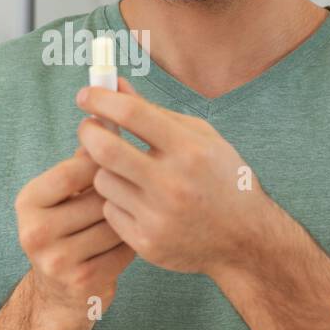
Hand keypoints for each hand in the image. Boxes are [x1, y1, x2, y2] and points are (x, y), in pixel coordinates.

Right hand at [13, 150, 136, 325]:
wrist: (59, 294)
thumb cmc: (68, 229)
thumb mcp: (64, 194)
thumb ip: (83, 160)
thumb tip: (108, 117)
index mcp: (28, 202)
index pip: (72, 171)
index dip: (103, 161)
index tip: (122, 155)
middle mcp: (35, 231)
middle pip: (98, 197)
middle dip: (121, 191)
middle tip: (137, 186)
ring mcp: (57, 260)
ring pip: (114, 223)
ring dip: (131, 216)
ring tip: (137, 210)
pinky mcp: (82, 281)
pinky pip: (123, 249)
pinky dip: (133, 241)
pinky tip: (134, 236)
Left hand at [75, 77, 279, 276]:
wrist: (244, 241)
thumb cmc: (221, 179)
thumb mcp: (200, 138)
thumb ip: (155, 112)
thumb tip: (115, 85)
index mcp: (190, 150)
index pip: (132, 113)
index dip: (101, 99)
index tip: (85, 95)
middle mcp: (173, 184)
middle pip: (105, 149)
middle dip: (88, 131)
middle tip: (88, 127)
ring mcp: (158, 217)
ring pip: (102, 181)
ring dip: (105, 171)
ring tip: (126, 172)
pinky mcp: (147, 243)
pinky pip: (109, 211)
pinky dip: (117, 202)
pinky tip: (138, 203)